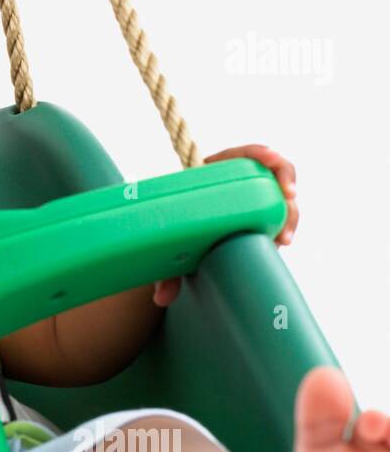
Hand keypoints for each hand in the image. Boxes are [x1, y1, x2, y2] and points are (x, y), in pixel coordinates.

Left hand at [153, 145, 299, 306]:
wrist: (173, 243)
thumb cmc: (168, 237)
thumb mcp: (166, 251)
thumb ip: (163, 271)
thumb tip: (161, 299)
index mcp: (210, 175)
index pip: (240, 153)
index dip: (259, 152)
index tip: (271, 158)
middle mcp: (235, 183)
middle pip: (270, 170)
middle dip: (284, 180)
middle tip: (289, 198)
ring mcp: (252, 199)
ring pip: (280, 195)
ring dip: (289, 212)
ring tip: (284, 238)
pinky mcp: (261, 215)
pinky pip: (280, 213)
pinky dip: (286, 224)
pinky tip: (284, 240)